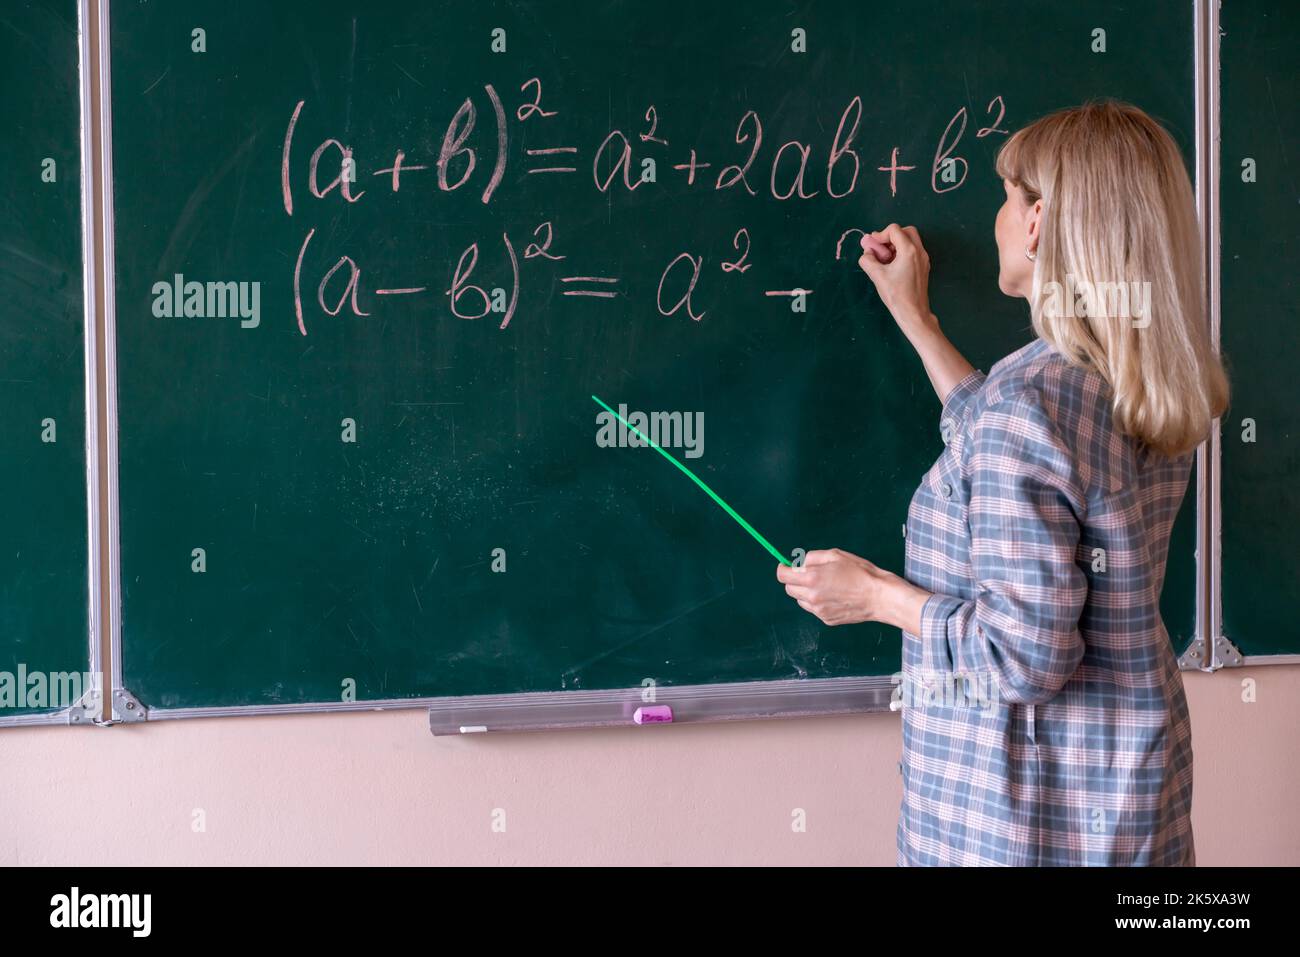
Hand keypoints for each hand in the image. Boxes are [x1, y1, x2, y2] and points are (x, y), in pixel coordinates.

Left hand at [777, 548, 932, 632]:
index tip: (787, 566)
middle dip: (795, 580)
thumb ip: (812, 557)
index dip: (783, 569)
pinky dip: (817, 602)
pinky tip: (834, 596)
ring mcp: (818, 611)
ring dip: (805, 592)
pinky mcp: (826, 620)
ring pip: (800, 600)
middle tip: (810, 574)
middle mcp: (812, 596)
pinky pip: (813, 609)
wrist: (879, 597)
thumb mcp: (836, 555)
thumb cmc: (860, 572)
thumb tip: (799, 562)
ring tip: (825, 585)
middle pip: (789, 589)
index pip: (783, 576)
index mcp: (812, 578)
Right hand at [857, 224, 937, 339]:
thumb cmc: (896, 295)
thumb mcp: (877, 276)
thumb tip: (867, 253)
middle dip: (891, 236)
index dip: (880, 235)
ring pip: (911, 241)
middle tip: (881, 249)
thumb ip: (868, 260)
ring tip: (885, 259)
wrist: (913, 313)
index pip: (894, 230)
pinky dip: (902, 252)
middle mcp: (919, 251)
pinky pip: (913, 251)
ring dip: (896, 244)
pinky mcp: (923, 267)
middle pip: (906, 231)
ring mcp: (923, 259)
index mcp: (909, 250)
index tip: (873, 247)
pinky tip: (893, 266)